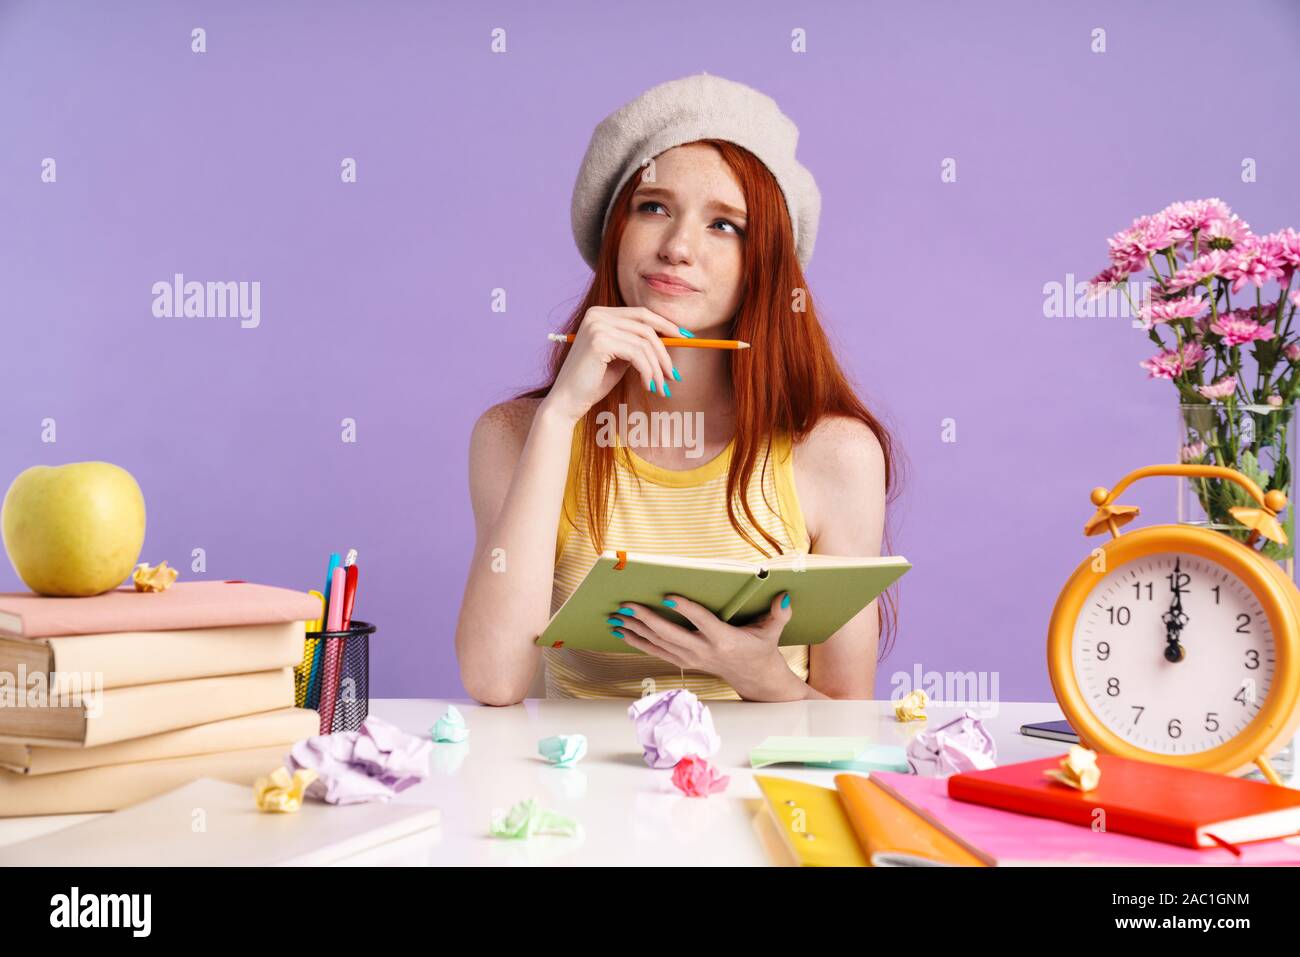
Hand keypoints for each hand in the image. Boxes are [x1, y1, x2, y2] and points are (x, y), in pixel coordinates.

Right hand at [539, 306, 682, 424]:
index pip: (642, 314)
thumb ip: (637, 345)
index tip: (686, 338)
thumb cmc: (592, 382)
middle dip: (665, 351)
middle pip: (646, 327)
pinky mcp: (599, 342)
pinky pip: (637, 355)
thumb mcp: (619, 358)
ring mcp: (597, 326)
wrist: (567, 402)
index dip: (666, 324)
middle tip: (674, 374)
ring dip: (657, 368)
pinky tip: (647, 386)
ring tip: (660, 387)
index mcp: (600, 314)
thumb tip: (672, 339)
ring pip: (644, 343)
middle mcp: (597, 315)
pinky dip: (648, 372)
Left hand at [611, 591, 794, 698]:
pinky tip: (622, 632)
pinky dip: (638, 641)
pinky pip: (657, 651)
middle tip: (626, 604)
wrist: (755, 679)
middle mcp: (703, 651)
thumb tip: (784, 595)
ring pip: (658, 644)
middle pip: (670, 634)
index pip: (701, 621)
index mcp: (724, 640)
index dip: (685, 609)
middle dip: (646, 619)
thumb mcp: (773, 632)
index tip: (667, 596)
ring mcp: (691, 658)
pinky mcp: (684, 661)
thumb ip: (779, 614)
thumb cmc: (762, 650)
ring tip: (615, 617)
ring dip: (635, 630)